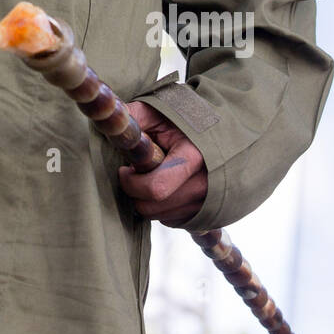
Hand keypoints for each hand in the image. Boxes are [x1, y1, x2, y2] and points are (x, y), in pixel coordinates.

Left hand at [117, 101, 207, 226]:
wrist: (222, 135)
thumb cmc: (184, 121)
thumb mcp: (158, 112)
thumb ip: (134, 116)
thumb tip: (111, 121)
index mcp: (194, 157)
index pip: (155, 187)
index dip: (131, 182)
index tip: (125, 168)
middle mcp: (204, 186)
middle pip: (153, 207)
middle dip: (135, 192)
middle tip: (135, 172)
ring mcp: (207, 203)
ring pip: (160, 217)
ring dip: (147, 200)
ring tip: (152, 176)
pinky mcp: (207, 215)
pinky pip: (172, 221)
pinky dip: (161, 208)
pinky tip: (165, 187)